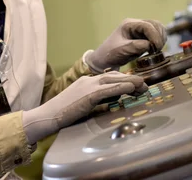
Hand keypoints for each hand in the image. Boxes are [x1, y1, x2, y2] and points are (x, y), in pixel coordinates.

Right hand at [21, 72, 146, 143]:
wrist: (48, 116)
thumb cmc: (63, 114)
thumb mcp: (82, 104)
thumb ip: (95, 101)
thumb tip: (110, 102)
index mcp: (86, 82)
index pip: (109, 77)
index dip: (123, 79)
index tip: (135, 84)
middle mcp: (88, 80)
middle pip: (114, 75)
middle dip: (130, 79)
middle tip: (143, 84)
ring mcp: (88, 86)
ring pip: (114, 80)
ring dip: (131, 82)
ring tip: (143, 85)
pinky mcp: (89, 95)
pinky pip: (109, 89)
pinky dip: (122, 87)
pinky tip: (132, 88)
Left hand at [85, 19, 166, 73]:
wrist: (105, 60)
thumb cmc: (110, 54)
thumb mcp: (122, 51)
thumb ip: (135, 46)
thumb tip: (150, 45)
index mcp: (128, 24)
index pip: (147, 25)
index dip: (154, 35)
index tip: (156, 47)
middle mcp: (135, 25)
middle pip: (155, 24)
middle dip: (159, 36)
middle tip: (157, 49)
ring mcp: (140, 30)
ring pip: (158, 29)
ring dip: (161, 38)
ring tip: (157, 50)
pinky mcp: (143, 37)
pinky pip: (156, 36)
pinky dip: (159, 41)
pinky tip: (156, 50)